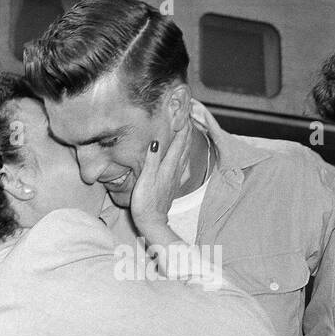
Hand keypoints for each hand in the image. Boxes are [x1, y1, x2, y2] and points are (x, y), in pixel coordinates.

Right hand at [130, 121, 192, 235]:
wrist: (152, 222)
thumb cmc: (145, 202)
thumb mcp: (145, 179)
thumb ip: (151, 159)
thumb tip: (155, 140)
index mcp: (168, 167)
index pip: (178, 142)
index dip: (183, 127)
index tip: (186, 112)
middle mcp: (174, 170)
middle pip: (184, 146)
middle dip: (187, 130)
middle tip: (189, 116)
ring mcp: (175, 178)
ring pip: (184, 154)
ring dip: (187, 141)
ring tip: (188, 130)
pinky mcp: (172, 184)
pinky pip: (182, 164)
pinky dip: (184, 154)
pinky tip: (183, 154)